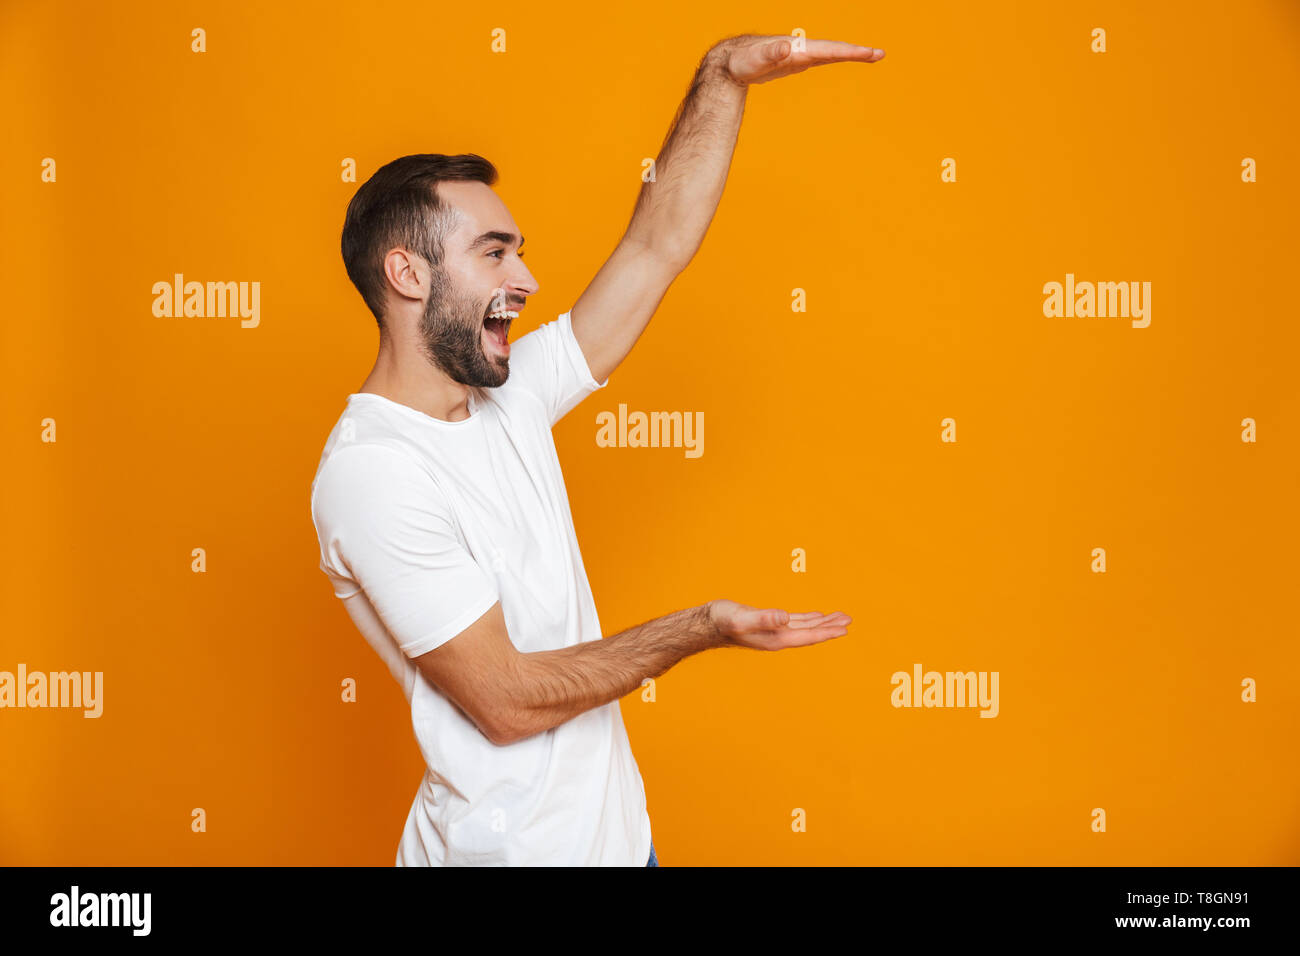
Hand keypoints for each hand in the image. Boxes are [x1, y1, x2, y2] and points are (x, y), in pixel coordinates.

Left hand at [706, 34, 884, 87]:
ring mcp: (799, 55)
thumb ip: (770, 53)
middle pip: (834, 49)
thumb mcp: (755, 60)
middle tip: (880, 54)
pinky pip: (820, 59)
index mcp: (798, 49)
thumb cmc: (742, 61)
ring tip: (871, 56)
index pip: (829, 49)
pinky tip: (841, 58)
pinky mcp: (794, 62)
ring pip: (829, 53)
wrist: (731, 60)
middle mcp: (801, 49)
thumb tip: (786, 47)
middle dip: (857, 52)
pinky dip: (834, 58)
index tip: (869, 53)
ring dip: (849, 54)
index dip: (850, 52)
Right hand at [707, 599, 851, 650]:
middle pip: (810, 633)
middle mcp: (778, 638)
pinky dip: (807, 619)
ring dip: (821, 622)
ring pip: (804, 627)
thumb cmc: (723, 621)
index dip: (827, 631)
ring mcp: (774, 632)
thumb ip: (764, 618)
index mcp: (776, 639)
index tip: (844, 628)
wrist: (707, 624)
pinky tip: (814, 615)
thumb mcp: (743, 618)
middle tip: (848, 620)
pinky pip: (794, 622)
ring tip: (838, 617)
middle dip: (829, 627)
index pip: (807, 635)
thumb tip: (785, 617)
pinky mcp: (769, 625)